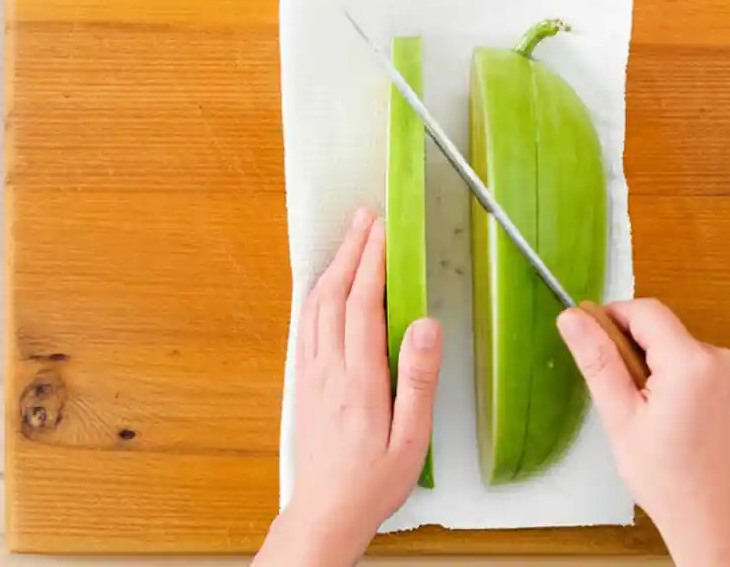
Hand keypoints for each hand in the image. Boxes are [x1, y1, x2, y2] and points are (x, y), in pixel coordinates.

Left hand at [254, 207, 442, 566]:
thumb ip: (418, 380)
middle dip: (352, 250)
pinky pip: (305, 326)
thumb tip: (426, 326)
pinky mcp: (303, 384)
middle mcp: (329, 369)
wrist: (325, 513)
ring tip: (350, 239)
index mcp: (360, 379)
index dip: (373, 261)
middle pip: (335, 295)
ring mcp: (311, 375)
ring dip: (333, 267)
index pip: (363, 304)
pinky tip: (323, 287)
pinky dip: (316, 295)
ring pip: (315, 306)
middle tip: (366, 216)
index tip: (384, 228)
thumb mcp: (411, 438)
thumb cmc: (373, 481)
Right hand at [557, 299, 729, 566]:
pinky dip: (670, 375)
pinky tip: (663, 414)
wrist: (713, 519)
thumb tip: (571, 317)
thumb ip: (598, 361)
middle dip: (630, 347)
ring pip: (674, 344)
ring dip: (650, 363)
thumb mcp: (620, 417)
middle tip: (615, 392)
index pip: (645, 311)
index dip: (611, 318)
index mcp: (691, 363)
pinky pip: (692, 362)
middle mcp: (719, 358)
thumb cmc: (666, 478)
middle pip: (661, 327)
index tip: (589, 342)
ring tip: (640, 411)